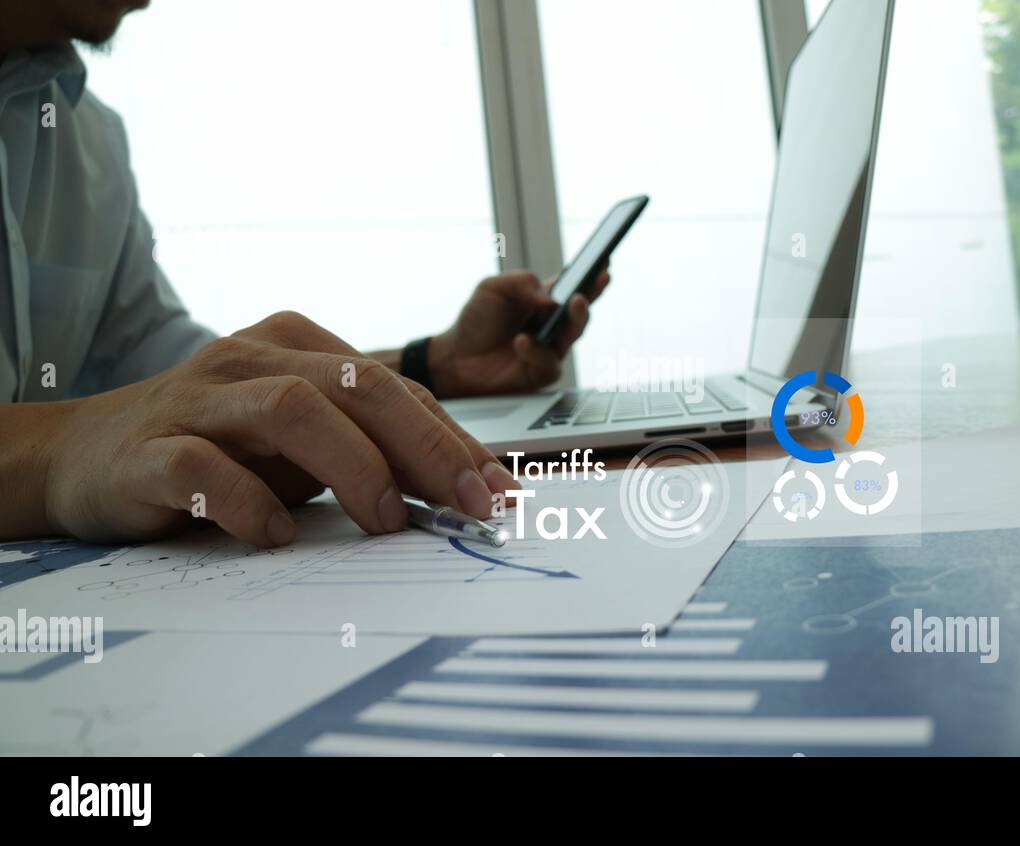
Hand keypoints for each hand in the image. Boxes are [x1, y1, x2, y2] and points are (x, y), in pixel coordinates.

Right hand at [43, 311, 518, 547]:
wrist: (85, 454)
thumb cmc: (219, 447)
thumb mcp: (303, 441)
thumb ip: (371, 449)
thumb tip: (466, 489)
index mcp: (299, 344)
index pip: (396, 388)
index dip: (454, 441)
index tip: (500, 492)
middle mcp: (252, 357)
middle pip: (358, 385)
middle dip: (427, 447)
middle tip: (470, 505)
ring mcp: (199, 398)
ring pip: (291, 408)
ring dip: (354, 466)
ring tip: (388, 519)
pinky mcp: (150, 449)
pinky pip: (205, 468)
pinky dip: (250, 503)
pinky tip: (280, 535)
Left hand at [428, 269, 609, 397]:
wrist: (455, 357)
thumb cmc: (476, 321)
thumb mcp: (492, 287)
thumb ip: (521, 282)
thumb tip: (550, 297)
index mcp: (543, 300)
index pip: (573, 285)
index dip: (590, 274)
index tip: (604, 260)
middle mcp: (552, 324)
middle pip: (581, 308)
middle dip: (594, 293)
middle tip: (599, 280)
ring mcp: (550, 348)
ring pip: (574, 333)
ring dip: (577, 317)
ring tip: (574, 302)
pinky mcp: (541, 372)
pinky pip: (548, 360)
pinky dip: (535, 350)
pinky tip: (521, 341)